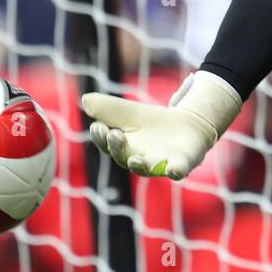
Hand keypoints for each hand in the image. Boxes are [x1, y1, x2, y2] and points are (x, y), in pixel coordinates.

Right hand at [81, 71, 241, 179]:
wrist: (187, 123)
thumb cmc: (151, 123)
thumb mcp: (128, 111)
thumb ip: (106, 107)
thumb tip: (85, 100)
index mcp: (123, 147)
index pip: (107, 145)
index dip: (101, 138)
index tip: (98, 126)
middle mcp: (139, 160)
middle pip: (123, 158)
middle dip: (117, 147)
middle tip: (115, 134)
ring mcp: (160, 164)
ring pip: (146, 169)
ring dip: (139, 165)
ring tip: (134, 158)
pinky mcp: (181, 164)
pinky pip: (177, 171)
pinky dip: (175, 171)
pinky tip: (173, 169)